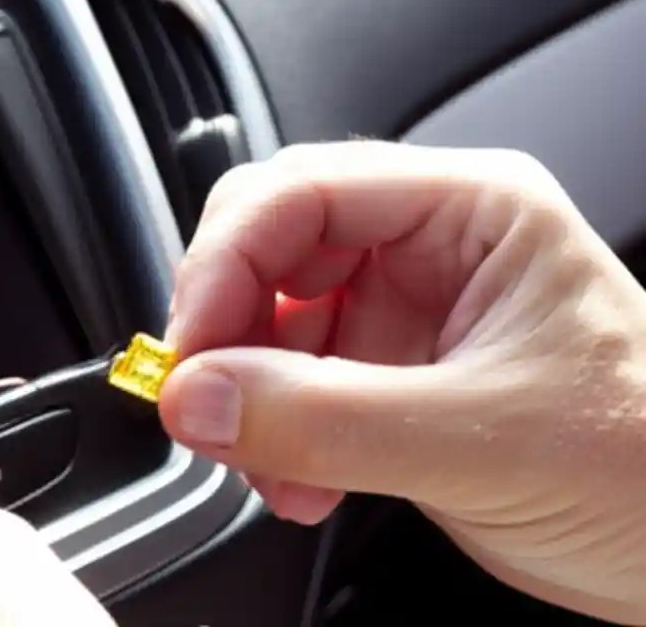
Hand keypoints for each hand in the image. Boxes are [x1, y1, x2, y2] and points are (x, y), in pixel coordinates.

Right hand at [158, 142, 645, 623]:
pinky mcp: (386, 377)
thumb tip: (195, 396)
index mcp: (472, 211)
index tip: (188, 350)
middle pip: (268, 245)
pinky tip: (298, 481)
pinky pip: (286, 383)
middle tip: (205, 398)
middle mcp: (429, 247)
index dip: (225, 262)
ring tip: (270, 465)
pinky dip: (268, 432)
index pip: (300, 190)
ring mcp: (403, 312)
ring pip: (266, 320)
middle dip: (225, 326)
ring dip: (245, 394)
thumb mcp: (484, 440)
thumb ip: (326, 419)